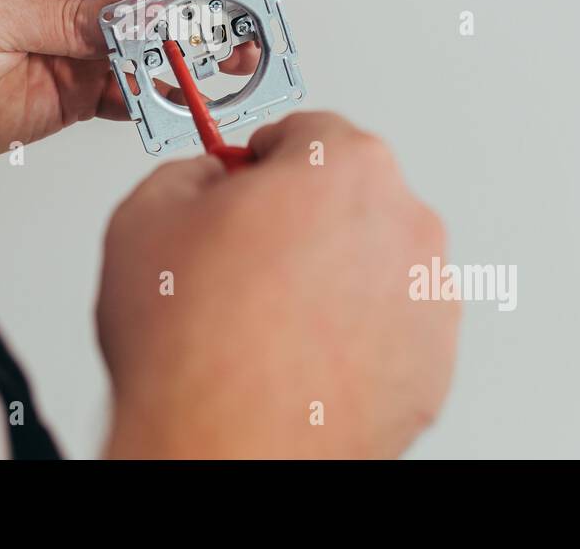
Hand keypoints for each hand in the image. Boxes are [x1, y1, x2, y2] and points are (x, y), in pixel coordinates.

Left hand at [0, 0, 256, 164]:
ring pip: (151, 38)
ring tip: (228, 60)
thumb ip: (62, 18)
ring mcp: (77, 44)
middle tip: (232, 18)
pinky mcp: (77, 91)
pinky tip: (181, 96)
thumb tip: (126, 19)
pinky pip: (132, 89)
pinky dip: (160, 95)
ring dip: (191, 47)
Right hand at [97, 111, 459, 458]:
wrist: (224, 449)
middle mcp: (404, 223)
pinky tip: (298, 353)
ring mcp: (428, 298)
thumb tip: (209, 180)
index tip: (245, 181)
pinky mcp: (432, 364)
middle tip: (246, 257)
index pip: (308, 131)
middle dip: (301, 215)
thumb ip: (191, 170)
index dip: (261, 159)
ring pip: (374, 259)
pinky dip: (354, 331)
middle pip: (350, 193)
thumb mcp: (146, 212)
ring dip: (331, 272)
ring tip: (267, 317)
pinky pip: (390, 324)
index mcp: (343, 166)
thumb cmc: (193, 347)